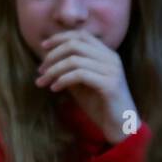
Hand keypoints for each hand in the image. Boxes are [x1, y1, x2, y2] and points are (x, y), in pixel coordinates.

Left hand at [36, 29, 137, 143]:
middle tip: (40, 70)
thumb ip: (68, 69)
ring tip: (43, 82)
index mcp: (106, 54)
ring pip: (74, 60)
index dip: (60, 38)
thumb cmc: (100, 105)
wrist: (121, 127)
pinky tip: (54, 89)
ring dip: (53, 70)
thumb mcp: (80, 84)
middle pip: (75, 44)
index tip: (42, 47)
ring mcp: (112, 70)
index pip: (81, 35)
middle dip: (52, 55)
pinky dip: (63, 80)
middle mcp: (111, 58)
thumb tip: (47, 58)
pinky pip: (80, 75)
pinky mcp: (110, 84)